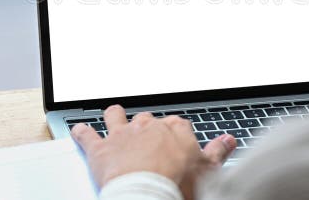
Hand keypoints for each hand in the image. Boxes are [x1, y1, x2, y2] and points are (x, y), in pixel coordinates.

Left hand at [71, 104, 236, 198]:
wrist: (147, 197)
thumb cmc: (176, 185)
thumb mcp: (208, 170)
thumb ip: (218, 152)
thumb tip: (229, 140)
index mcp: (174, 129)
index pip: (177, 124)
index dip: (176, 134)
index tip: (177, 143)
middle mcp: (147, 127)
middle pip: (147, 119)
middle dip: (146, 127)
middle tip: (148, 141)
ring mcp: (122, 135)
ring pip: (116, 117)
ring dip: (114, 118)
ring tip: (114, 120)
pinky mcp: (100, 149)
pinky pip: (86, 135)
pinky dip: (81, 132)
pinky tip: (79, 131)